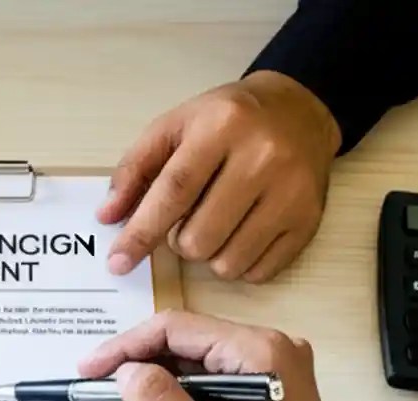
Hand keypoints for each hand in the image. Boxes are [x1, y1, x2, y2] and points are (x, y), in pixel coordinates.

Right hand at [78, 310, 393, 400]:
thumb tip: (124, 372)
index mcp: (258, 351)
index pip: (174, 329)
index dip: (125, 348)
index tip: (89, 372)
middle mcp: (266, 350)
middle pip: (182, 349)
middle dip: (148, 386)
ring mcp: (268, 373)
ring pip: (192, 376)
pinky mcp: (265, 395)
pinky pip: (209, 394)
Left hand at [99, 71, 341, 282]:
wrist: (298, 111)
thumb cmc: (226, 121)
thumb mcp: (174, 127)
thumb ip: (134, 169)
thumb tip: (107, 217)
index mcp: (222, 127)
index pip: (173, 192)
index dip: (141, 232)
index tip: (117, 262)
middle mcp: (262, 158)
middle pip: (198, 237)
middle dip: (179, 241)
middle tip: (187, 219)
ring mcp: (291, 192)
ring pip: (226, 262)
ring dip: (208, 255)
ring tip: (214, 224)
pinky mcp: (309, 220)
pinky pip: (258, 272)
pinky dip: (238, 264)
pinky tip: (240, 235)